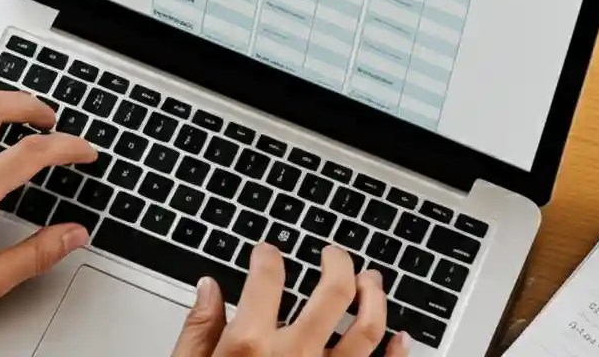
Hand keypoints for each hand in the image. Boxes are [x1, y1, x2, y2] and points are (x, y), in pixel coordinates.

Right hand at [171, 243, 410, 356]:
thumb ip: (199, 330)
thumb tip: (210, 289)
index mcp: (250, 346)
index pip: (268, 276)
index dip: (268, 254)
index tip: (267, 252)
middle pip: (334, 292)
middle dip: (338, 262)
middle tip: (333, 253)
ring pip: (369, 329)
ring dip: (375, 297)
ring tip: (370, 280)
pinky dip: (397, 353)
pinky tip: (400, 337)